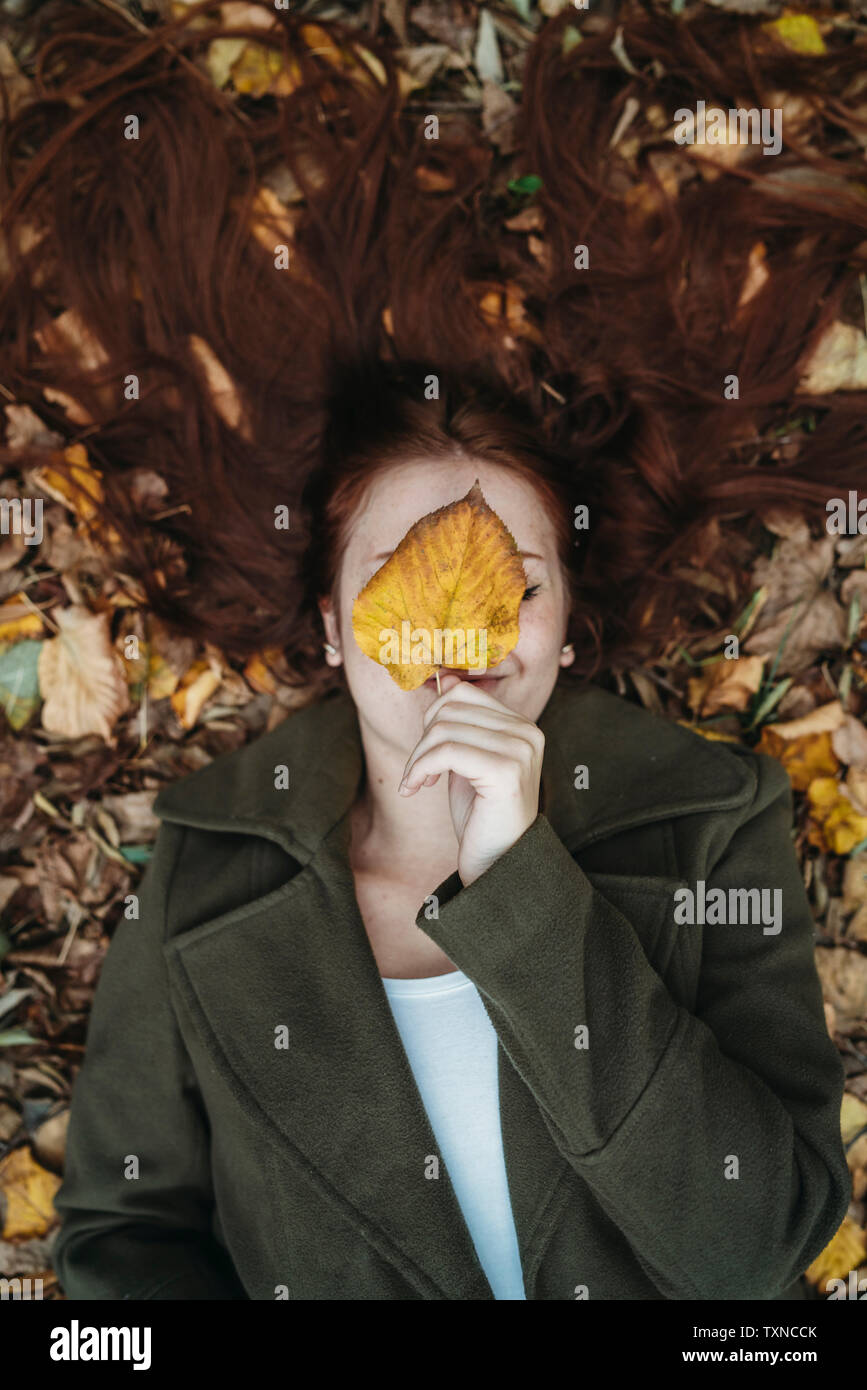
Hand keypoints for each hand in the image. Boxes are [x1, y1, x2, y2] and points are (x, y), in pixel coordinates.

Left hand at [399, 675, 544, 886]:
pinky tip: (414, 789)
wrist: (500, 864)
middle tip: (418, 771)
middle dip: (422, 739)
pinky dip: (419, 769)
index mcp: (522, 726)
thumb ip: (461, 725)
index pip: (464, 693)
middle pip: (450, 708)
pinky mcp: (506, 772)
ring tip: (416, 783)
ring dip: (417, 758)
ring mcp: (520, 750)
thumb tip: (447, 681)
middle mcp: (527, 733)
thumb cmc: (482, 815)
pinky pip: (446, 753)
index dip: (434, 716)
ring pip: (443, 730)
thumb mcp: (468, 761)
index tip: (426, 751)